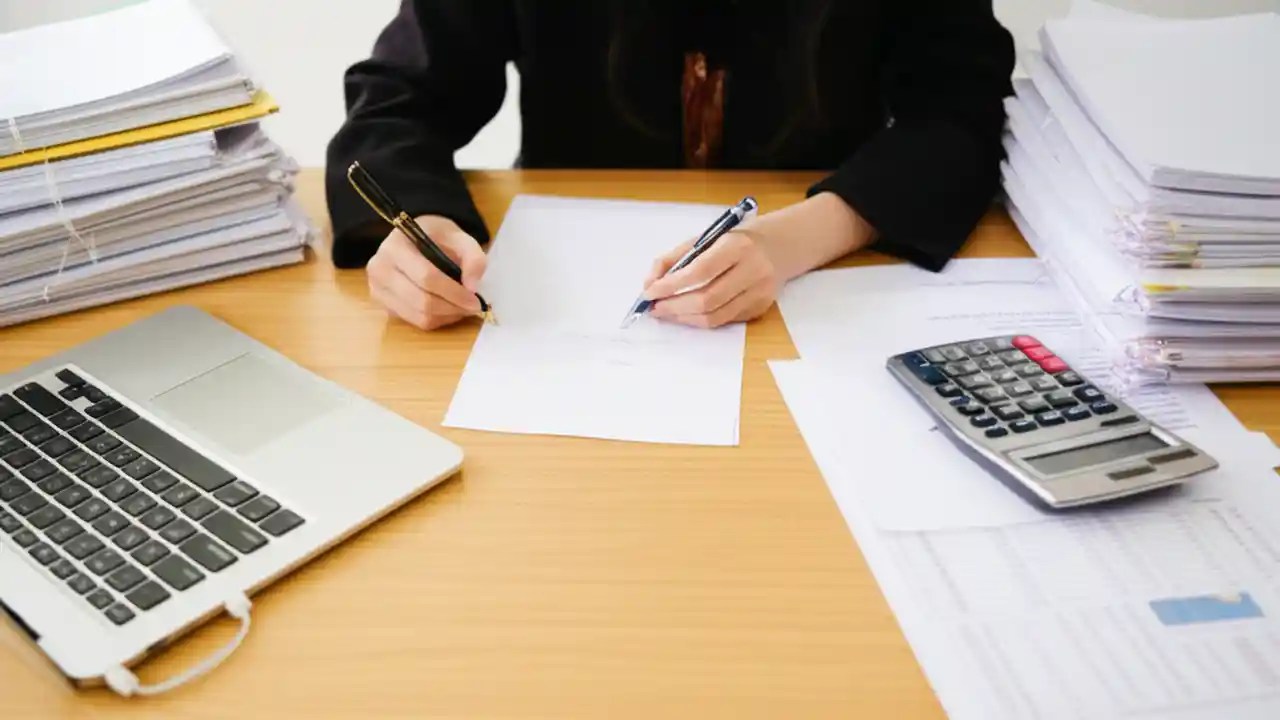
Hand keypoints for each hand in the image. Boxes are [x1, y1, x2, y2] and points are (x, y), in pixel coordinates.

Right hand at [366, 215, 486, 329]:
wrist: (414, 240)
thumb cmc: (436, 237)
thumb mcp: (458, 236)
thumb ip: (472, 257)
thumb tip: (472, 287)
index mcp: (395, 246)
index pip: (426, 277)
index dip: (454, 292)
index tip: (476, 299)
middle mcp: (379, 269)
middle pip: (422, 300)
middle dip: (453, 307)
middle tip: (474, 307)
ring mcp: (378, 290)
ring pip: (419, 316)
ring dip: (447, 316)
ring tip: (462, 307)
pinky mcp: (383, 306)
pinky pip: (415, 322)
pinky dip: (437, 320)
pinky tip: (448, 309)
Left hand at [641, 193, 877, 328]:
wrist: (777, 247)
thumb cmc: (734, 241)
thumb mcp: (705, 239)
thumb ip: (673, 258)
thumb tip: (649, 284)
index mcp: (738, 246)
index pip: (700, 271)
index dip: (672, 285)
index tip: (650, 293)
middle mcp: (753, 270)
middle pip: (707, 300)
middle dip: (674, 307)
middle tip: (654, 308)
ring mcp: (760, 293)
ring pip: (714, 317)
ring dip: (684, 318)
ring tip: (666, 313)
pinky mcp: (760, 309)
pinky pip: (724, 321)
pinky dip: (700, 320)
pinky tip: (687, 313)